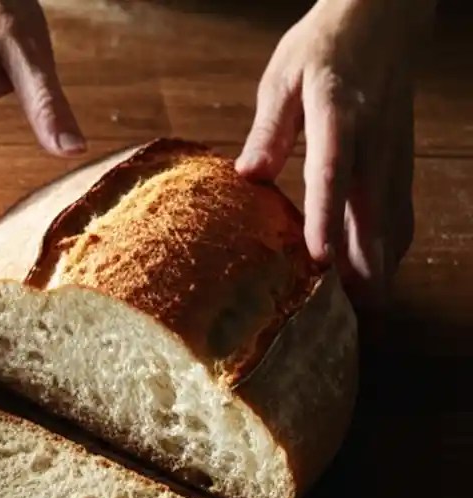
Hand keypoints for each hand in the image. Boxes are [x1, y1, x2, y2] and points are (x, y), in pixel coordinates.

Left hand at [236, 0, 433, 309]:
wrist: (382, 21)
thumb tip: (248, 176)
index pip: (333, 174)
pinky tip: (379, 278)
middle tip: (356, 316)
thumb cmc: (323, 49)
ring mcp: (394, 153)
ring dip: (383, 266)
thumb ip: (269, 128)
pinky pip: (400, 211)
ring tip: (370, 314)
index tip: (319, 260)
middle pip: (372, 211)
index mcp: (340, 116)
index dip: (326, 220)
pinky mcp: (400, 160)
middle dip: (366, 266)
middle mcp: (375, 140)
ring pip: (393, 218)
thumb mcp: (284, 77)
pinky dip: (392, 248)